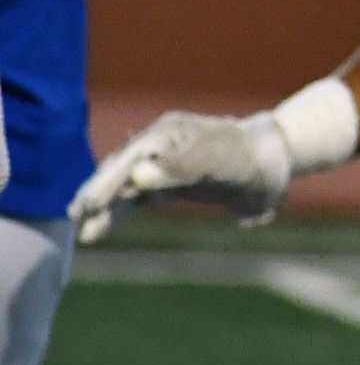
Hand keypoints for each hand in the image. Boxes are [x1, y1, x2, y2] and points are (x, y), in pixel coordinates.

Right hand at [68, 110, 289, 243]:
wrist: (276, 162)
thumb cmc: (248, 157)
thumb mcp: (218, 161)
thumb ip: (180, 168)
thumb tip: (139, 176)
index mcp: (168, 133)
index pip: (129, 159)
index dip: (107, 182)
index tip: (89, 203)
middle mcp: (162, 146)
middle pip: (121, 172)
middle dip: (99, 195)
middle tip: (77, 216)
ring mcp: (167, 165)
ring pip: (129, 188)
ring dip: (108, 208)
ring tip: (86, 231)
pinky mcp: (176, 183)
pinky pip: (143, 198)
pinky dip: (125, 212)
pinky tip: (105, 227)